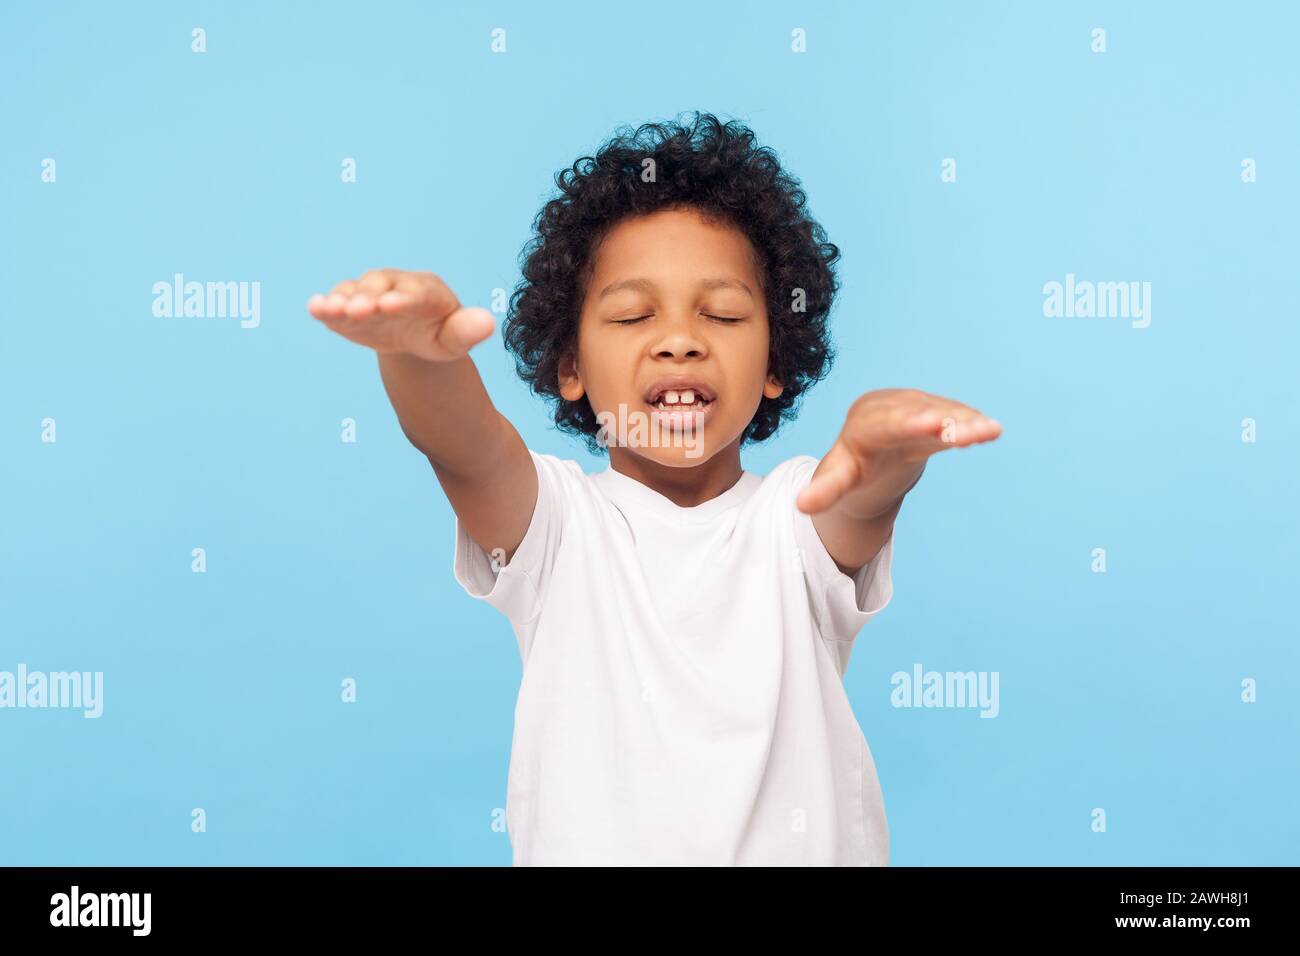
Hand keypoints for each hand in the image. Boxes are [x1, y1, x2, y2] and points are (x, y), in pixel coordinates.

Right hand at [307, 269, 494, 362]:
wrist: (416, 335)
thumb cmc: (439, 334)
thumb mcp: (454, 338)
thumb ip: (467, 331)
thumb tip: (487, 323)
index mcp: (427, 290)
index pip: (416, 293)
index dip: (403, 299)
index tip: (391, 306)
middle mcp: (395, 284)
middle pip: (380, 288)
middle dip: (368, 298)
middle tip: (358, 309)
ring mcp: (371, 292)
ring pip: (355, 292)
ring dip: (342, 301)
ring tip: (330, 309)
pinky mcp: (350, 305)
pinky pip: (337, 302)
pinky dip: (326, 306)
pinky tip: (315, 308)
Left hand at [797, 388, 1001, 515]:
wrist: (871, 447)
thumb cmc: (853, 466)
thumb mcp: (837, 480)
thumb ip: (824, 490)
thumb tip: (802, 506)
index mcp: (865, 424)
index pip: (888, 423)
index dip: (910, 423)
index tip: (932, 425)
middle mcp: (892, 409)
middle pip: (920, 415)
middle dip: (945, 421)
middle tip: (969, 430)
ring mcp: (917, 408)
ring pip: (943, 414)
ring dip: (967, 422)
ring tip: (991, 431)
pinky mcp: (937, 414)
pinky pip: (956, 418)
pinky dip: (973, 424)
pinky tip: (993, 430)